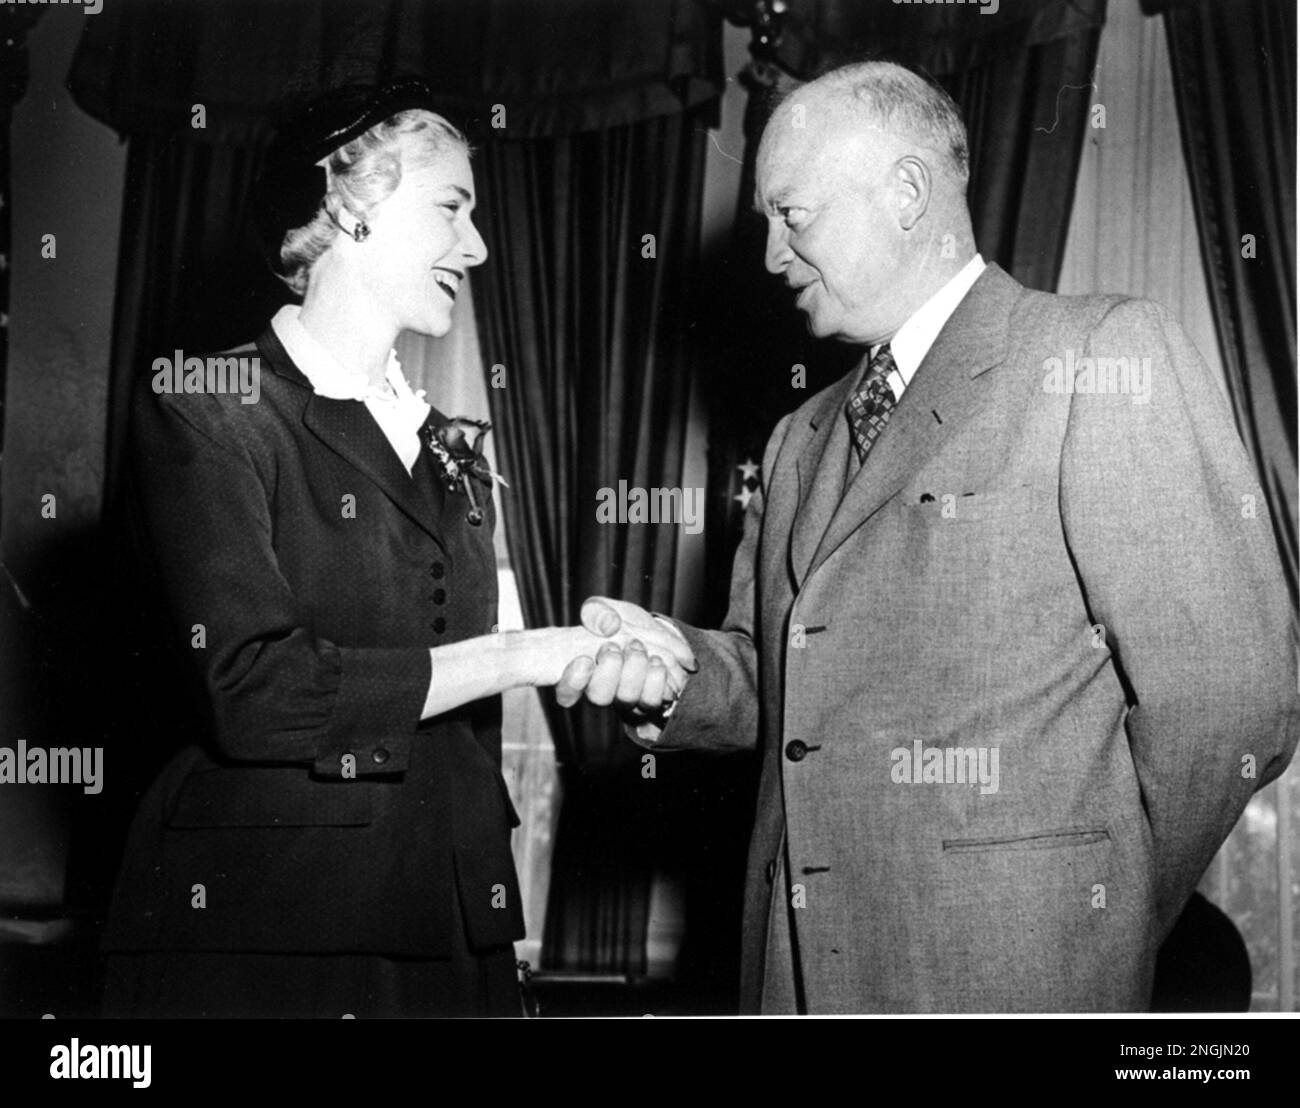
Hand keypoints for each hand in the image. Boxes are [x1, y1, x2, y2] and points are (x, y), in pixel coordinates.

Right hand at [554, 597, 695, 712]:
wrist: (654, 634)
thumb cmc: (622, 622)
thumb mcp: (605, 608)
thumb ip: (597, 611)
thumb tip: (607, 624)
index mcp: (579, 670)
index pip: (566, 690)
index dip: (573, 682)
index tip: (584, 661)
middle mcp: (600, 690)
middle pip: (598, 696)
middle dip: (610, 670)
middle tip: (615, 648)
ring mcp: (624, 698)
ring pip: (626, 699)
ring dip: (635, 671)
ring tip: (639, 649)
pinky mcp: (648, 700)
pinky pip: (651, 701)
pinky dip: (657, 679)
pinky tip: (656, 663)